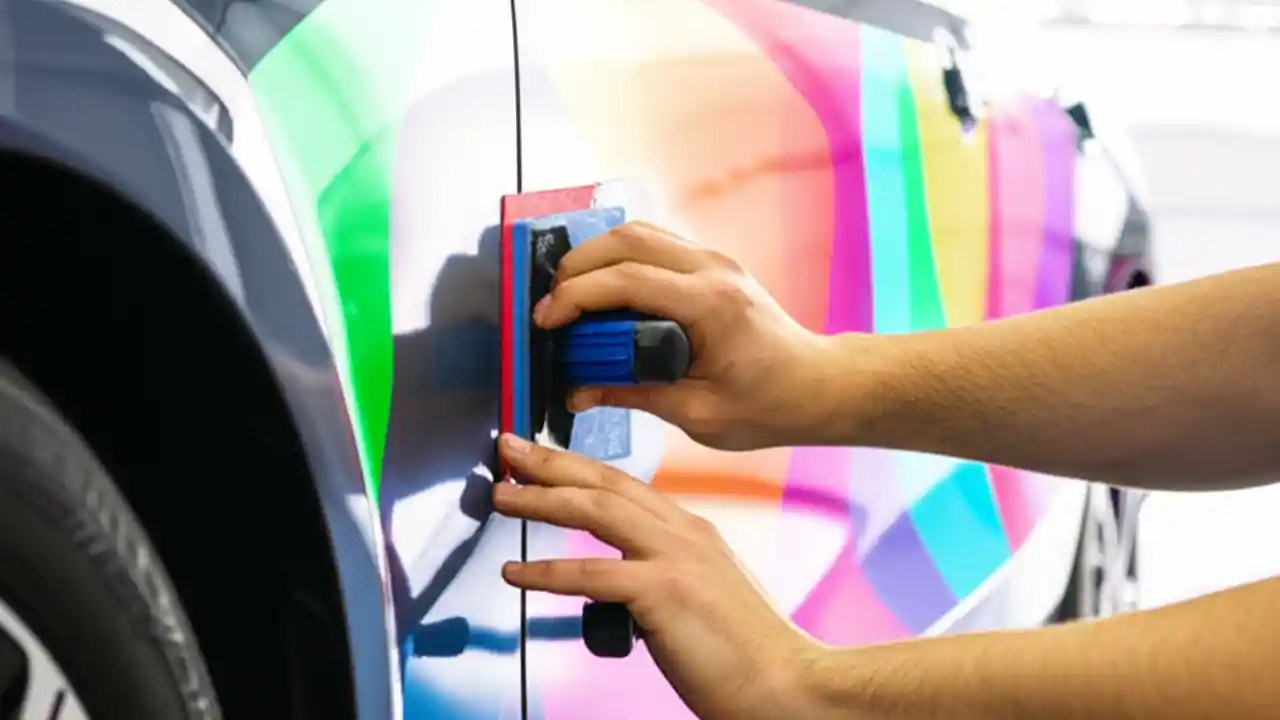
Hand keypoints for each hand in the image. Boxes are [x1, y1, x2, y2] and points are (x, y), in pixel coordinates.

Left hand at [493, 434, 824, 719]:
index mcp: (692, 530)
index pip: (624, 484)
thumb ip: (666, 573)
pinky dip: (545, 572)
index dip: (578, 466)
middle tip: (509, 448)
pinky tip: (515, 573)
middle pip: (604, 482)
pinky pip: (591, 574)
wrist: (790, 685)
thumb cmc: (747, 653)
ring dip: (540, 499)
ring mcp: (675, 558)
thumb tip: (620, 581)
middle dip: (550, 462)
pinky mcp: (664, 593)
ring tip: (502, 494)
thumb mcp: (705, 592)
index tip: (541, 458)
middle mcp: (684, 532)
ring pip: (595, 510)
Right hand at [533, 221, 834, 450]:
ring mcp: (713, 261)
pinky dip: (618, 259)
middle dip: (576, 268)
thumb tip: (576, 390)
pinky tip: (601, 291)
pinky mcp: (711, 265)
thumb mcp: (696, 414)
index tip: (546, 322)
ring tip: (568, 298)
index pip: (627, 281)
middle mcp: (712, 270)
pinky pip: (653, 244)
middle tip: (549, 309)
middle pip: (626, 240)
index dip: (576, 297)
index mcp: (711, 305)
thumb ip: (631, 394)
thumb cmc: (768, 404)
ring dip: (594, 257)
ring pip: (637, 233)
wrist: (815, 386)